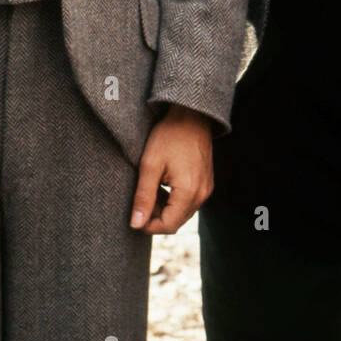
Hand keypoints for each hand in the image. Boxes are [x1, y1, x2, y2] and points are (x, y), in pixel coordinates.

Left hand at [130, 105, 213, 233]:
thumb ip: (143, 197)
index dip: (148, 226)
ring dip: (165, 209)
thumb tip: (135, 224)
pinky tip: (163, 184)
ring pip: (182, 212)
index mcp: (189, 192)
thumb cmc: (169, 136)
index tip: (133, 217)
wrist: (191, 114)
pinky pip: (189, 201)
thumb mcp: (150, 165)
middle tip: (140, 201)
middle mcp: (202, 194)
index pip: (168, 226)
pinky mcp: (206, 182)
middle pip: (176, 221)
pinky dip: (174, 200)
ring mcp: (206, 188)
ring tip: (150, 190)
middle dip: (156, 217)